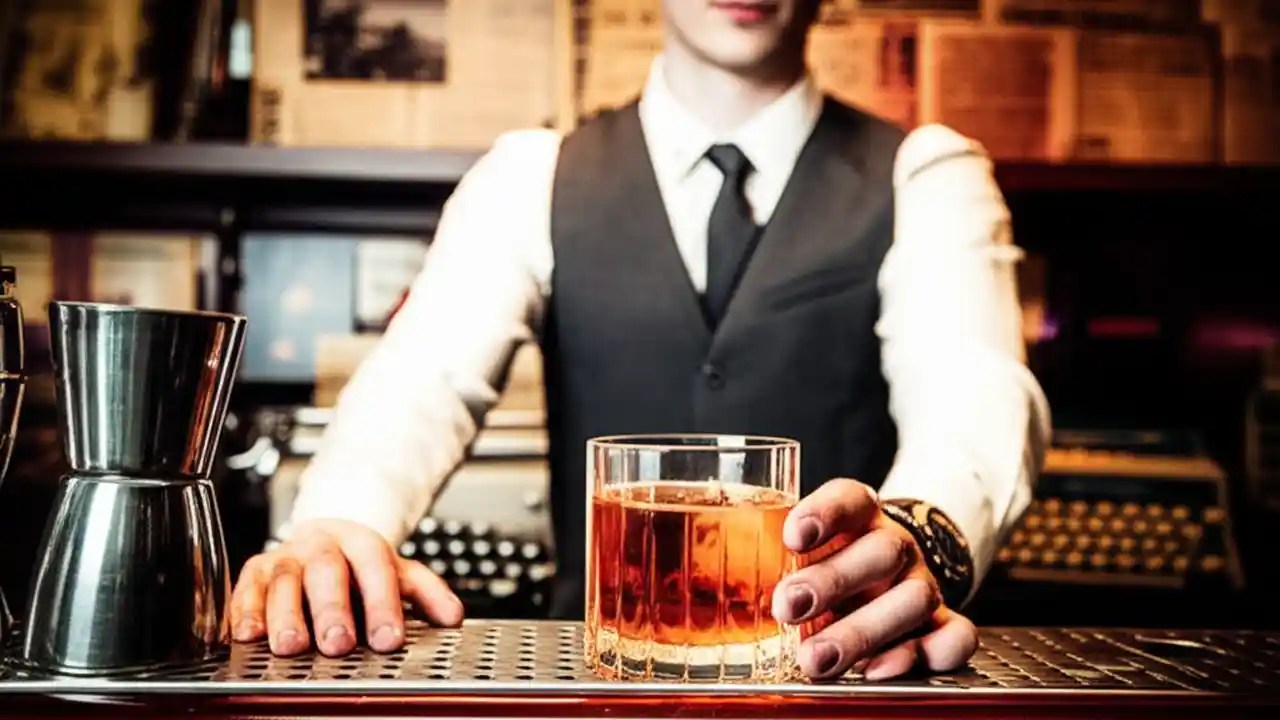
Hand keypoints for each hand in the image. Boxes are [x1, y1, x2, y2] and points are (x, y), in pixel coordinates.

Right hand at [229, 519, 464, 656]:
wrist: (322, 538)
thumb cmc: (360, 565)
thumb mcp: (397, 573)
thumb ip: (425, 592)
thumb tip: (453, 617)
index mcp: (362, 544)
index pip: (376, 568)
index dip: (382, 604)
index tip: (388, 639)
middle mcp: (322, 546)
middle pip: (326, 571)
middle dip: (332, 609)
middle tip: (338, 644)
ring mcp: (287, 557)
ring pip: (284, 579)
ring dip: (285, 614)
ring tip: (290, 645)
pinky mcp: (255, 571)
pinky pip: (245, 588)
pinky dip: (244, 611)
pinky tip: (248, 634)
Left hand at [771, 479, 978, 680]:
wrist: (889, 571)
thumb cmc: (829, 561)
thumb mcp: (802, 549)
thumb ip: (767, 556)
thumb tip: (701, 582)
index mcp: (859, 515)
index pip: (849, 498)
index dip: (824, 513)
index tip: (793, 535)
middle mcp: (895, 546)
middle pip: (880, 552)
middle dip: (832, 582)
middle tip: (787, 607)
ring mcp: (922, 585)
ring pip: (912, 599)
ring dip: (862, 632)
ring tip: (816, 659)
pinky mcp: (942, 623)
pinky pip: (955, 637)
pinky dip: (925, 656)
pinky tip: (881, 671)